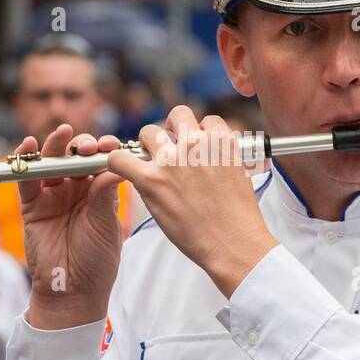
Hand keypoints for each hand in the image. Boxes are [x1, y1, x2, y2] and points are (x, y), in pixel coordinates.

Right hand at [18, 124, 123, 329]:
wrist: (73, 291)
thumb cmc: (97, 260)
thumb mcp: (106, 224)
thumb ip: (104, 194)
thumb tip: (116, 164)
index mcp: (98, 192)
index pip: (101, 162)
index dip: (105, 150)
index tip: (112, 145)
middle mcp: (75, 190)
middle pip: (75, 157)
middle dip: (82, 145)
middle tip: (88, 145)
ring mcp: (52, 196)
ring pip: (51, 162)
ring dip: (55, 145)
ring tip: (63, 134)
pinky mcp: (31, 206)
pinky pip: (25, 179)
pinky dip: (24, 161)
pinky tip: (29, 145)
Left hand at [108, 105, 277, 298]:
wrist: (233, 243)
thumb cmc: (238, 216)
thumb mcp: (240, 174)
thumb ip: (223, 156)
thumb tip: (211, 151)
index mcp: (221, 141)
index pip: (206, 120)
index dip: (198, 133)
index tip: (194, 147)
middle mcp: (196, 144)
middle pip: (177, 116)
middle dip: (172, 130)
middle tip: (169, 148)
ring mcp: (172, 161)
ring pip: (148, 132)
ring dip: (148, 145)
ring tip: (151, 163)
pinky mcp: (151, 181)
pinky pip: (120, 158)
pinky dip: (118, 162)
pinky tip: (124, 170)